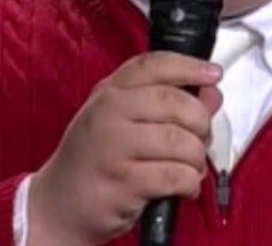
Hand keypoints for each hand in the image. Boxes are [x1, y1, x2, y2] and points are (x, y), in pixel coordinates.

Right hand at [25, 52, 222, 245]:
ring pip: (180, 141)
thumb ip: (165, 103)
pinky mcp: (123, 183)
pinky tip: (183, 187)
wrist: (58, 204)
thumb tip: (211, 95)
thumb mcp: (123, 120)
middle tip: (203, 136)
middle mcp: (108, 114)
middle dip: (201, 121)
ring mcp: (113, 148)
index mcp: (109, 93)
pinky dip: (189, 183)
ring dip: (197, 157)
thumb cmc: (95, 158)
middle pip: (174, 102)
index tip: (212, 74)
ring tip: (191, 166)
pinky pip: (175, 175)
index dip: (189, 66)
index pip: (153, 65)